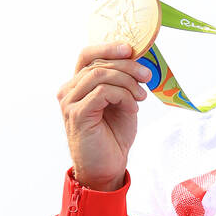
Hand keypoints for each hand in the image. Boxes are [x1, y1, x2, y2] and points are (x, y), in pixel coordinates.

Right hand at [57, 42, 152, 190]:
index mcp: (77, 86)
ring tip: (141, 96)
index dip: (108, 47)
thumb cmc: (113, 137)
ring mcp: (70, 102)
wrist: (107, 168)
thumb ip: (122, 83)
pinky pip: (103, 92)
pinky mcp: (77, 114)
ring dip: (127, 82)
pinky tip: (133, 107)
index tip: (131, 48)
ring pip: (100, 75)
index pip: (87, 55)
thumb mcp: (122, 103)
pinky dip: (123, 96)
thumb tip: (136, 60)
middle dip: (127, 66)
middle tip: (147, 76)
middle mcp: (68, 91)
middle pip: (98, 63)